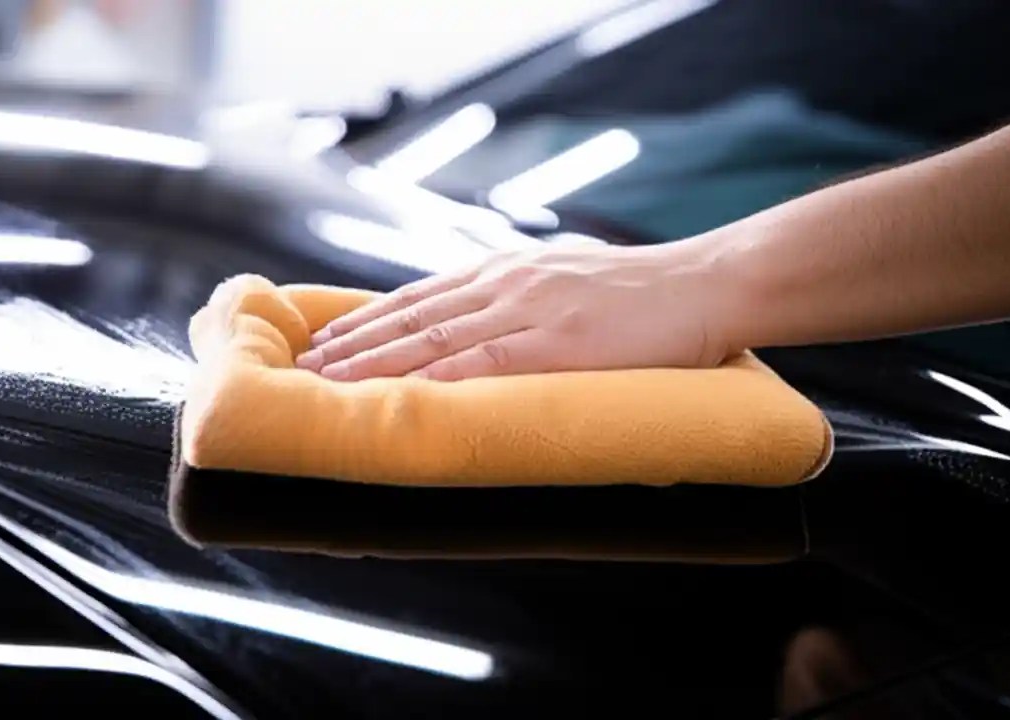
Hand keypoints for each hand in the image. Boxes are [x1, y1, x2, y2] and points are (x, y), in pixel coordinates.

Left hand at [296, 241, 731, 381]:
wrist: (703, 284)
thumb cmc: (641, 290)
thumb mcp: (566, 277)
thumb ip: (521, 296)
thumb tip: (484, 321)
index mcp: (506, 270)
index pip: (419, 297)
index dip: (367, 320)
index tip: (328, 340)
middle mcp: (504, 284)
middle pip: (411, 315)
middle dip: (354, 342)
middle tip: (306, 365)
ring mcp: (526, 310)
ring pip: (432, 339)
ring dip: (375, 363)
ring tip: (330, 382)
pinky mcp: (553, 343)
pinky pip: (480, 363)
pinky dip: (433, 380)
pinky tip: (400, 395)